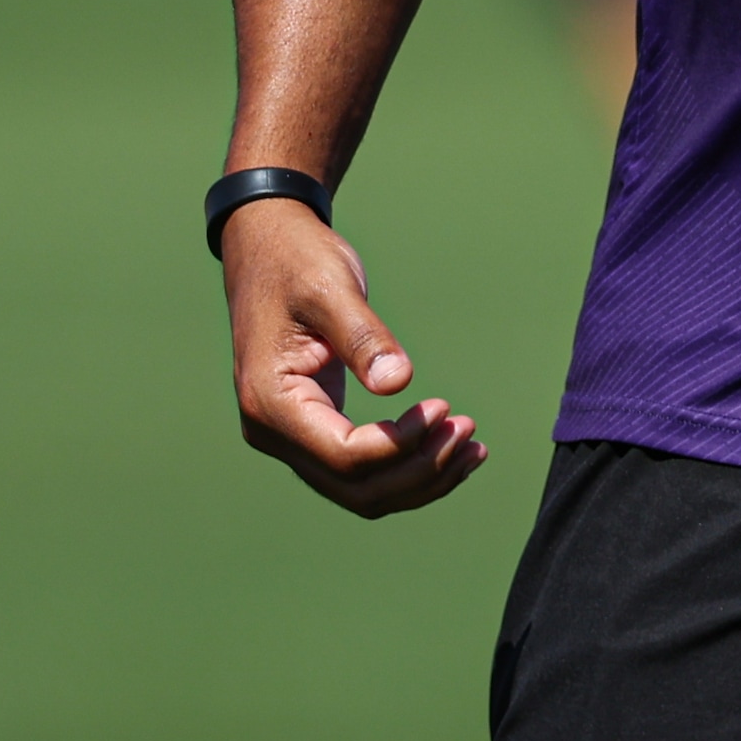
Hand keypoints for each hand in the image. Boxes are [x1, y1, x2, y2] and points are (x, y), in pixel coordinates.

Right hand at [222, 198, 486, 515]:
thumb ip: (363, 337)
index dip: (401, 444)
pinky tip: (446, 446)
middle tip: (469, 434)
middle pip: (356, 487)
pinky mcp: (311, 429)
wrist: (268, 249)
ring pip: (361, 491)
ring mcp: (289, 436)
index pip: (345, 456)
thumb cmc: (296, 262)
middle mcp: (272, 432)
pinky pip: (359, 469)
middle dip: (419, 469)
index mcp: (271, 402)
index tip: (443, 407)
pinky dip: (406, 466)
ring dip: (420, 477)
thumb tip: (398, 382)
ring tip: (471, 447)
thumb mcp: (331, 288)